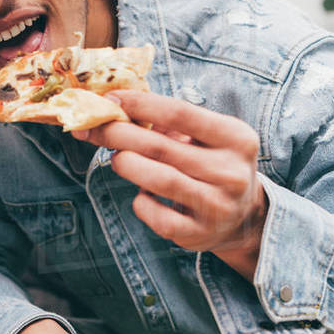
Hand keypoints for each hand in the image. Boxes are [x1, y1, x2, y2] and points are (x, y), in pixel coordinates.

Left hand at [72, 90, 267, 279]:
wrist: (242, 217)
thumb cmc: (211, 164)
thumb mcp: (204, 137)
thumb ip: (167, 122)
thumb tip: (111, 106)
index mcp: (236, 138)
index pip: (179, 113)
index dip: (138, 104)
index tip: (109, 99)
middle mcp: (231, 172)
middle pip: (160, 146)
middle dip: (116, 133)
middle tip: (92, 128)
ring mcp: (216, 205)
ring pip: (158, 179)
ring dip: (125, 164)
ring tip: (117, 158)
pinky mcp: (197, 233)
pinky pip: (155, 214)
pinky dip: (139, 201)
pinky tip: (143, 193)